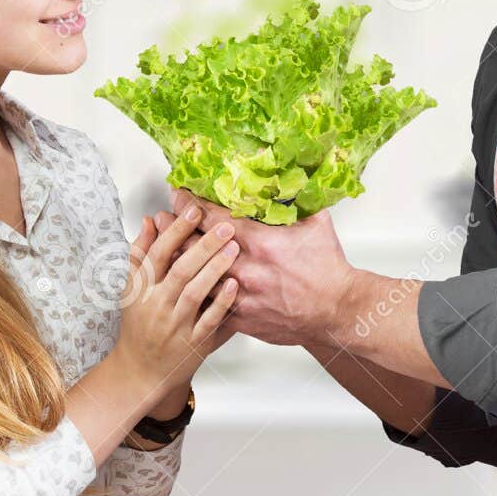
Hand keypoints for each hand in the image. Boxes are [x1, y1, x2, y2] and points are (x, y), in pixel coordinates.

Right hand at [114, 205, 239, 392]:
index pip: (158, 253)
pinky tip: (234, 285)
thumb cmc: (139, 324)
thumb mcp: (132, 288)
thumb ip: (141, 252)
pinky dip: (221, 303)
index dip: (176, 230)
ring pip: (194, 293)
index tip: (194, 211)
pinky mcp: (192, 344)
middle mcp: (156, 305)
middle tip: (225, 225)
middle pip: (180, 270)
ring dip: (215, 269)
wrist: (140, 370)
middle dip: (203, 245)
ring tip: (234, 248)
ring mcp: (175, 325)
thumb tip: (151, 220)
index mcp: (141, 288)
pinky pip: (208, 321)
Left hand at [165, 188, 354, 346]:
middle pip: (195, 245)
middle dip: (174, 230)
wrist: (336, 311)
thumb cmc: (327, 268)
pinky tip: (182, 288)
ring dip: (178, 262)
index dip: (190, 203)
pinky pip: (208, 306)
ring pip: (195, 277)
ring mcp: (239, 295)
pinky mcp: (240, 318)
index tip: (178, 195)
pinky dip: (194, 294)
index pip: (212, 217)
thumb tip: (288, 177)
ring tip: (162, 250)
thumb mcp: (315, 223)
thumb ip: (295, 200)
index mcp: (259, 241)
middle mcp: (244, 268)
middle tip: (161, 219)